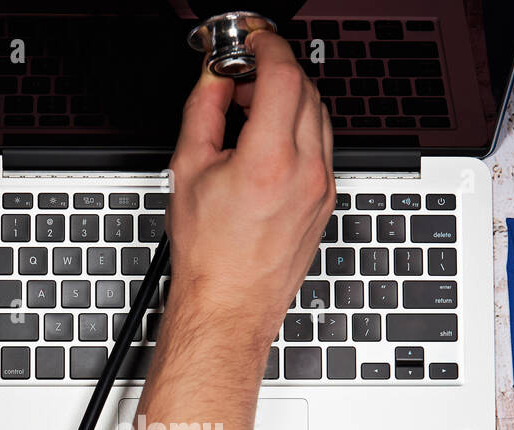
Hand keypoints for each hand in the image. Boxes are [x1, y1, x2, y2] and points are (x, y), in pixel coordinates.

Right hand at [165, 31, 334, 357]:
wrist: (230, 304)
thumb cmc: (209, 255)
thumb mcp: (188, 171)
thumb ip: (204, 111)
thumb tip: (215, 79)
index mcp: (270, 162)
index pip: (284, 76)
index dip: (267, 47)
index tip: (251, 41)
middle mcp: (306, 173)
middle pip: (306, 90)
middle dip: (274, 71)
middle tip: (241, 77)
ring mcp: (322, 188)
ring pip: (318, 116)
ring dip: (289, 99)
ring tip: (251, 112)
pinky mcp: (326, 201)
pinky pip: (321, 147)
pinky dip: (298, 129)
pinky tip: (268, 142)